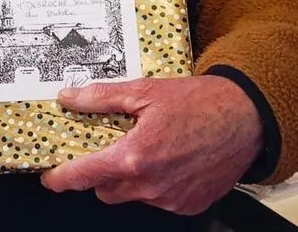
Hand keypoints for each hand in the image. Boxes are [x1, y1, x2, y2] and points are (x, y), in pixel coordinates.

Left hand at [41, 76, 262, 214]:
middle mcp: (151, 185)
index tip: (50, 177)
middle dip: (102, 172)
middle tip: (113, 146)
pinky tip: (170, 159)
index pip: (84, 176)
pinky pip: (160, 200)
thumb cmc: (201, 102)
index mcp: (135, 157)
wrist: (246, 118)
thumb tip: (71, 97)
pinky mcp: (189, 205)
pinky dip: (157, 184)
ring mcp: (171, 200)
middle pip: (106, 190)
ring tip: (150, 147)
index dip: (61, 178)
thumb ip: (103, 97)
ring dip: (132, 178)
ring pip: (133, 196)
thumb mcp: (145, 91)